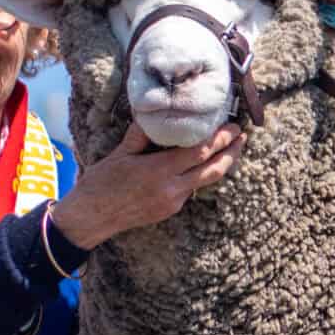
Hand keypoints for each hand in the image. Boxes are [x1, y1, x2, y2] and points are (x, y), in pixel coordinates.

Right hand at [49, 121, 244, 247]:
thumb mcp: (119, 154)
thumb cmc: (101, 183)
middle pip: (214, 169)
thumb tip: (154, 116)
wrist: (91, 218)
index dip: (220, 138)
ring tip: (230, 148)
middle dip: (231, 152)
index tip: (233, 126)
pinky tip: (201, 164)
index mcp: (160, 171)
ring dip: (220, 164)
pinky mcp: (170, 210)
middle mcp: (172, 188)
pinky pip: (191, 189)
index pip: (200, 152)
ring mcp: (173, 202)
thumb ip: (140, 135)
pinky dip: (200, 175)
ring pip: (206, 181)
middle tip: (243, 136)